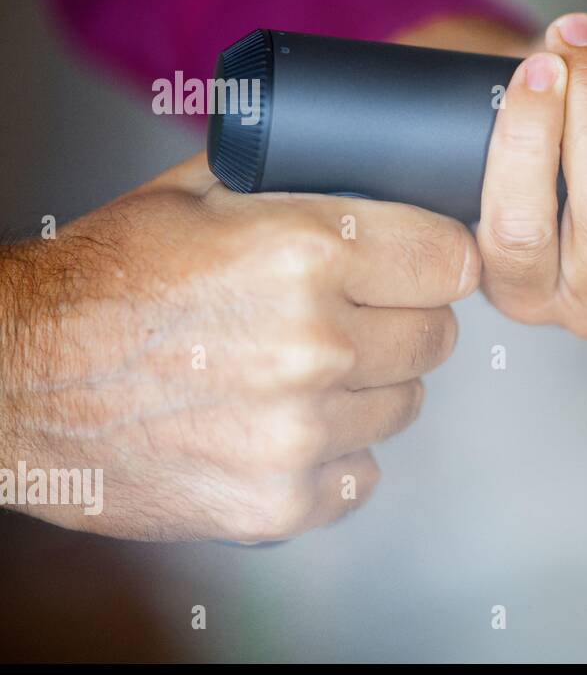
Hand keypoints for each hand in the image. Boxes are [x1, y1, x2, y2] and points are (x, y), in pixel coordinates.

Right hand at [0, 155, 477, 540]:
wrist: (13, 379)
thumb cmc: (105, 278)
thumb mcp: (202, 190)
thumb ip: (303, 180)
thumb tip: (383, 170)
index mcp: (307, 251)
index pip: (454, 262)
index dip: (437, 261)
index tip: (422, 267)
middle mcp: (316, 344)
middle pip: (437, 336)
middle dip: (401, 321)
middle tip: (348, 316)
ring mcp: (300, 432)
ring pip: (404, 405)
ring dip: (368, 388)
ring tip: (298, 372)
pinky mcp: (280, 504)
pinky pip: (362, 473)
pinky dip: (334, 455)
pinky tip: (282, 426)